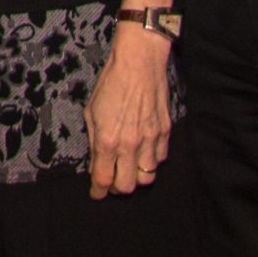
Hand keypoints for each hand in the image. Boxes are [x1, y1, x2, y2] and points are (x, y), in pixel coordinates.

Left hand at [84, 25, 173, 197]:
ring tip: (128, 169)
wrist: (139, 63)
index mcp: (109, 140)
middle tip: (112, 181)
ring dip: (136, 177)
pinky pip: (160, 159)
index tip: (96, 193)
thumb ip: (95, 142)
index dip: (99, 191)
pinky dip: (151, 161)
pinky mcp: (165, 132)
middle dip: (117, 188)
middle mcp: (131, 144)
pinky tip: (143, 153)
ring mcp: (151, 140)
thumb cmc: (111, 83)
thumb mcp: (92, 112)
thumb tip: (96, 164)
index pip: (104, 179)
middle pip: (128, 186)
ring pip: (147, 177)